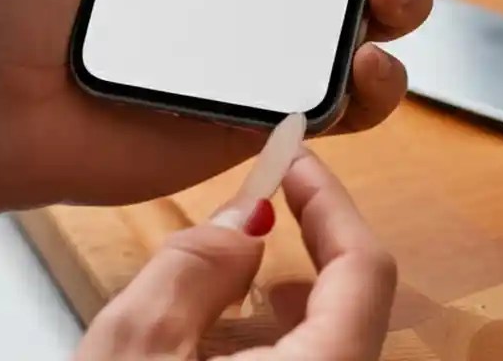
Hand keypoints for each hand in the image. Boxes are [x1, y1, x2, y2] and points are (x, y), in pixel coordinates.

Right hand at [75, 153, 395, 360]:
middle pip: (353, 300)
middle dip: (311, 237)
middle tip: (269, 191)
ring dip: (289, 292)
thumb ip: (193, 269)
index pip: (367, 267)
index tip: (296, 160)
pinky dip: (272, 337)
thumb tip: (239, 222)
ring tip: (235, 257)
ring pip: (327, 338)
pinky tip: (221, 332)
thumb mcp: (134, 348)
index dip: (331, 200)